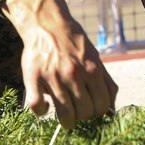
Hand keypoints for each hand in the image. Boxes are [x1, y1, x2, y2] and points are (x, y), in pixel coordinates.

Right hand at [1, 0, 116, 128]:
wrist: (47, 24)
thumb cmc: (73, 42)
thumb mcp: (94, 57)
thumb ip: (104, 80)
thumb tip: (111, 108)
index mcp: (92, 69)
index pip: (102, 105)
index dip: (98, 111)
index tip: (91, 108)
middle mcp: (74, 74)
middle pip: (85, 113)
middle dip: (83, 116)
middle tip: (77, 110)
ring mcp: (53, 77)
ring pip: (66, 115)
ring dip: (67, 120)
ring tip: (65, 114)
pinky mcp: (33, 78)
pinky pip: (37, 107)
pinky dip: (41, 111)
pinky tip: (45, 105)